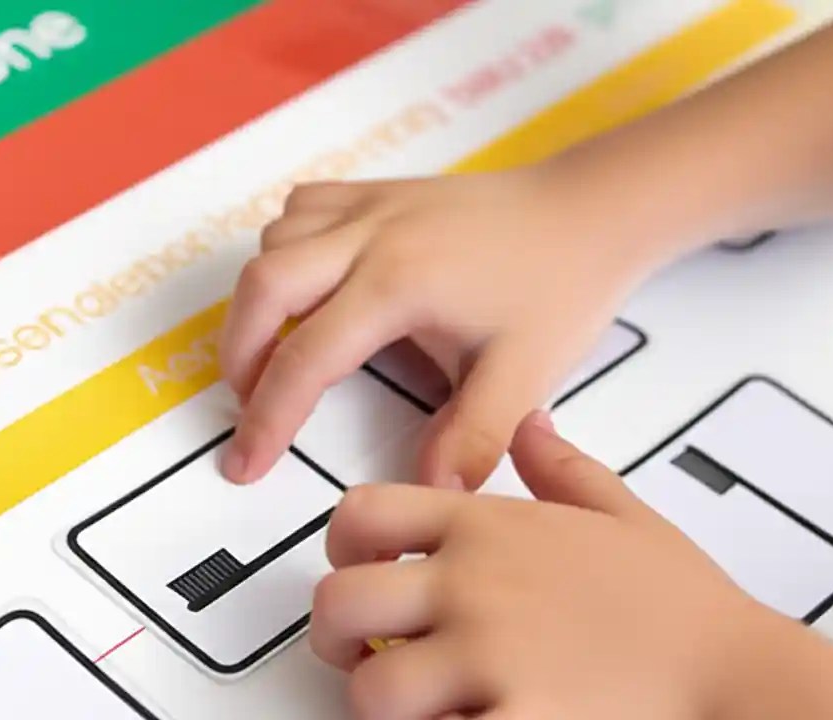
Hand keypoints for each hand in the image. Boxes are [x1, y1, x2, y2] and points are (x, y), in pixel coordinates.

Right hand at [218, 164, 672, 489]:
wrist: (593, 211)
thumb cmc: (562, 285)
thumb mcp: (525, 373)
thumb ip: (473, 437)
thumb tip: (428, 491)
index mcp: (398, 283)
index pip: (306, 359)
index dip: (265, 419)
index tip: (244, 465)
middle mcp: (370, 235)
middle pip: (263, 286)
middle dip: (239, 353)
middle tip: (248, 404)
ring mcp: (372, 205)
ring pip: (275, 241)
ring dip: (261, 300)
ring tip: (279, 352)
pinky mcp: (380, 191)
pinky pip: (303, 209)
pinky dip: (286, 248)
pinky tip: (311, 285)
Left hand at [310, 410, 756, 718]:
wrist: (736, 669)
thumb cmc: (681, 602)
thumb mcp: (619, 511)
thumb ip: (560, 465)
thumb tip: (530, 425)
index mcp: (489, 527)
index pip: (362, 513)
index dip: (341, 548)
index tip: (358, 571)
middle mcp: (475, 583)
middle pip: (341, 602)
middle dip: (335, 638)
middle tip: (362, 655)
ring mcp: (490, 654)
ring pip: (372, 689)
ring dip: (382, 707)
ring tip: (415, 708)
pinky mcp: (517, 719)